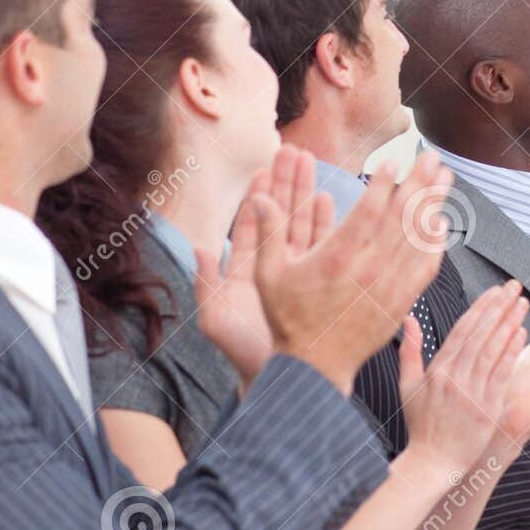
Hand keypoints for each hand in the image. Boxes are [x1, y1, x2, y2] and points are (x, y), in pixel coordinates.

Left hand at [193, 145, 320, 386]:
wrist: (280, 379)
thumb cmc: (245, 354)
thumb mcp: (217, 320)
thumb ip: (206, 284)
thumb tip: (199, 248)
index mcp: (246, 271)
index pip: (254, 224)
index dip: (261, 195)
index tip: (267, 164)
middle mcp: (272, 268)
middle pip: (280, 216)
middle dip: (287, 183)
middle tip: (295, 150)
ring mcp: (297, 273)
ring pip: (303, 226)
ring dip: (307, 194)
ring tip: (313, 163)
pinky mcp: (318, 282)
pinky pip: (323, 247)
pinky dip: (325, 222)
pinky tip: (330, 199)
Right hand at [226, 146, 452, 392]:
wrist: (316, 365)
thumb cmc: (289, 318)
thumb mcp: (268, 275)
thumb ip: (267, 232)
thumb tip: (259, 196)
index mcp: (337, 258)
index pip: (369, 211)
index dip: (383, 183)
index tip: (393, 162)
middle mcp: (369, 269)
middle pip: (402, 217)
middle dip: (419, 182)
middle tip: (430, 156)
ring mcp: (389, 286)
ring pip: (418, 237)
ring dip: (434, 204)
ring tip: (445, 177)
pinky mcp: (401, 301)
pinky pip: (426, 266)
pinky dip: (435, 241)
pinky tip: (441, 222)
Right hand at [400, 282, 527, 475]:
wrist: (433, 462)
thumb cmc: (421, 425)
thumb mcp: (408, 386)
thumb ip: (410, 351)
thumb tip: (407, 318)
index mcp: (437, 369)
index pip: (462, 330)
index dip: (480, 307)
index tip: (494, 290)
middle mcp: (454, 378)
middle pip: (480, 334)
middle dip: (498, 307)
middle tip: (513, 286)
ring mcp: (471, 393)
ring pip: (493, 350)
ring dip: (509, 324)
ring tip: (521, 303)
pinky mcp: (486, 408)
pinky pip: (501, 375)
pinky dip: (511, 353)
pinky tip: (521, 334)